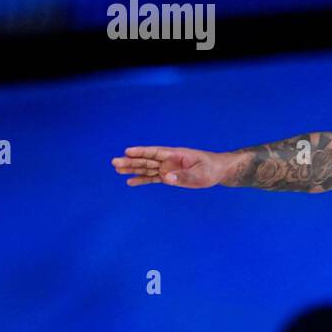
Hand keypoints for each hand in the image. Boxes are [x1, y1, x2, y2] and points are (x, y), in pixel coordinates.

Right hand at [111, 145, 230, 187]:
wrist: (218, 171)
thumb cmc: (211, 169)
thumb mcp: (201, 174)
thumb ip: (183, 176)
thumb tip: (166, 178)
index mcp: (176, 155)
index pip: (155, 152)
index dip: (141, 151)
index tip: (128, 151)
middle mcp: (169, 160)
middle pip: (147, 160)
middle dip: (131, 161)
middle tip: (114, 161)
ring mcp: (168, 168)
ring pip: (147, 168)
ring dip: (132, 169)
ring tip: (116, 169)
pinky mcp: (169, 177)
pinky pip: (153, 178)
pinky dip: (142, 179)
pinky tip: (129, 181)